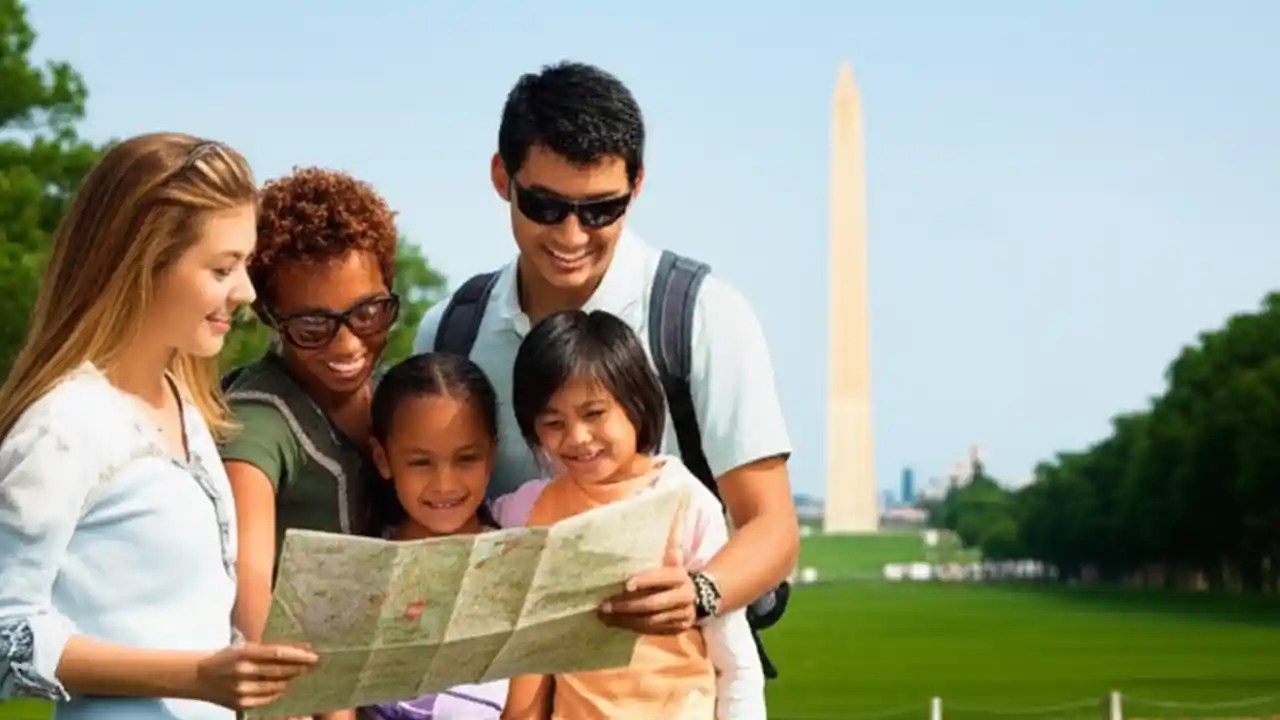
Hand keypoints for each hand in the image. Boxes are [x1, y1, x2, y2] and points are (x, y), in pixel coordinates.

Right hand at [194, 641, 318, 709]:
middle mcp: (243, 671)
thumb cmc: (226, 657)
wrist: (199, 676)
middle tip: (316, 665)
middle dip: (300, 668)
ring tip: (304, 676)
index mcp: (244, 653)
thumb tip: (297, 649)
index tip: (314, 655)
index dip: (298, 655)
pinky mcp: (240, 703)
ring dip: (292, 681)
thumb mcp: (243, 647)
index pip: (277, 653)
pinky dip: (279, 693)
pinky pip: (267, 699)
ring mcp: (241, 689)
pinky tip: (287, 687)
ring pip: (276, 686)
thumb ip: (266, 650)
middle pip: (280, 671)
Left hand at [599, 525, 695, 634]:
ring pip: (650, 621)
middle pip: (653, 604)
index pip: (662, 578)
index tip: (626, 584)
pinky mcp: (676, 630)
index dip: (645, 580)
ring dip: (625, 620)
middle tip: (604, 605)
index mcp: (680, 576)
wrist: (703, 596)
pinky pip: (651, 631)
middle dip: (627, 606)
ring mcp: (680, 616)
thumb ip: (670, 537)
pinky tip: (615, 624)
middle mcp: (683, 597)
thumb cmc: (678, 572)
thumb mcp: (675, 556)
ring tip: (604, 616)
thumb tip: (675, 504)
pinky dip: (632, 627)